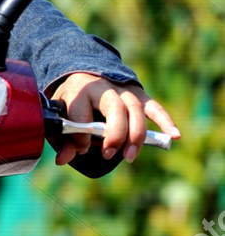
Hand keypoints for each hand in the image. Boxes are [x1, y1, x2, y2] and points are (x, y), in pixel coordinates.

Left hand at [48, 74, 180, 165]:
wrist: (87, 74)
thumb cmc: (73, 100)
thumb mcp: (61, 115)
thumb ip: (63, 138)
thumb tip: (62, 161)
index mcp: (80, 89)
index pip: (82, 111)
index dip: (80, 134)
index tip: (80, 148)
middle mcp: (105, 87)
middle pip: (115, 108)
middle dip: (114, 134)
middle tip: (108, 155)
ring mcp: (124, 90)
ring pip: (135, 109)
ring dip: (136, 135)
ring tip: (130, 156)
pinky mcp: (139, 95)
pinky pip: (154, 107)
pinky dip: (165, 121)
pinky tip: (174, 136)